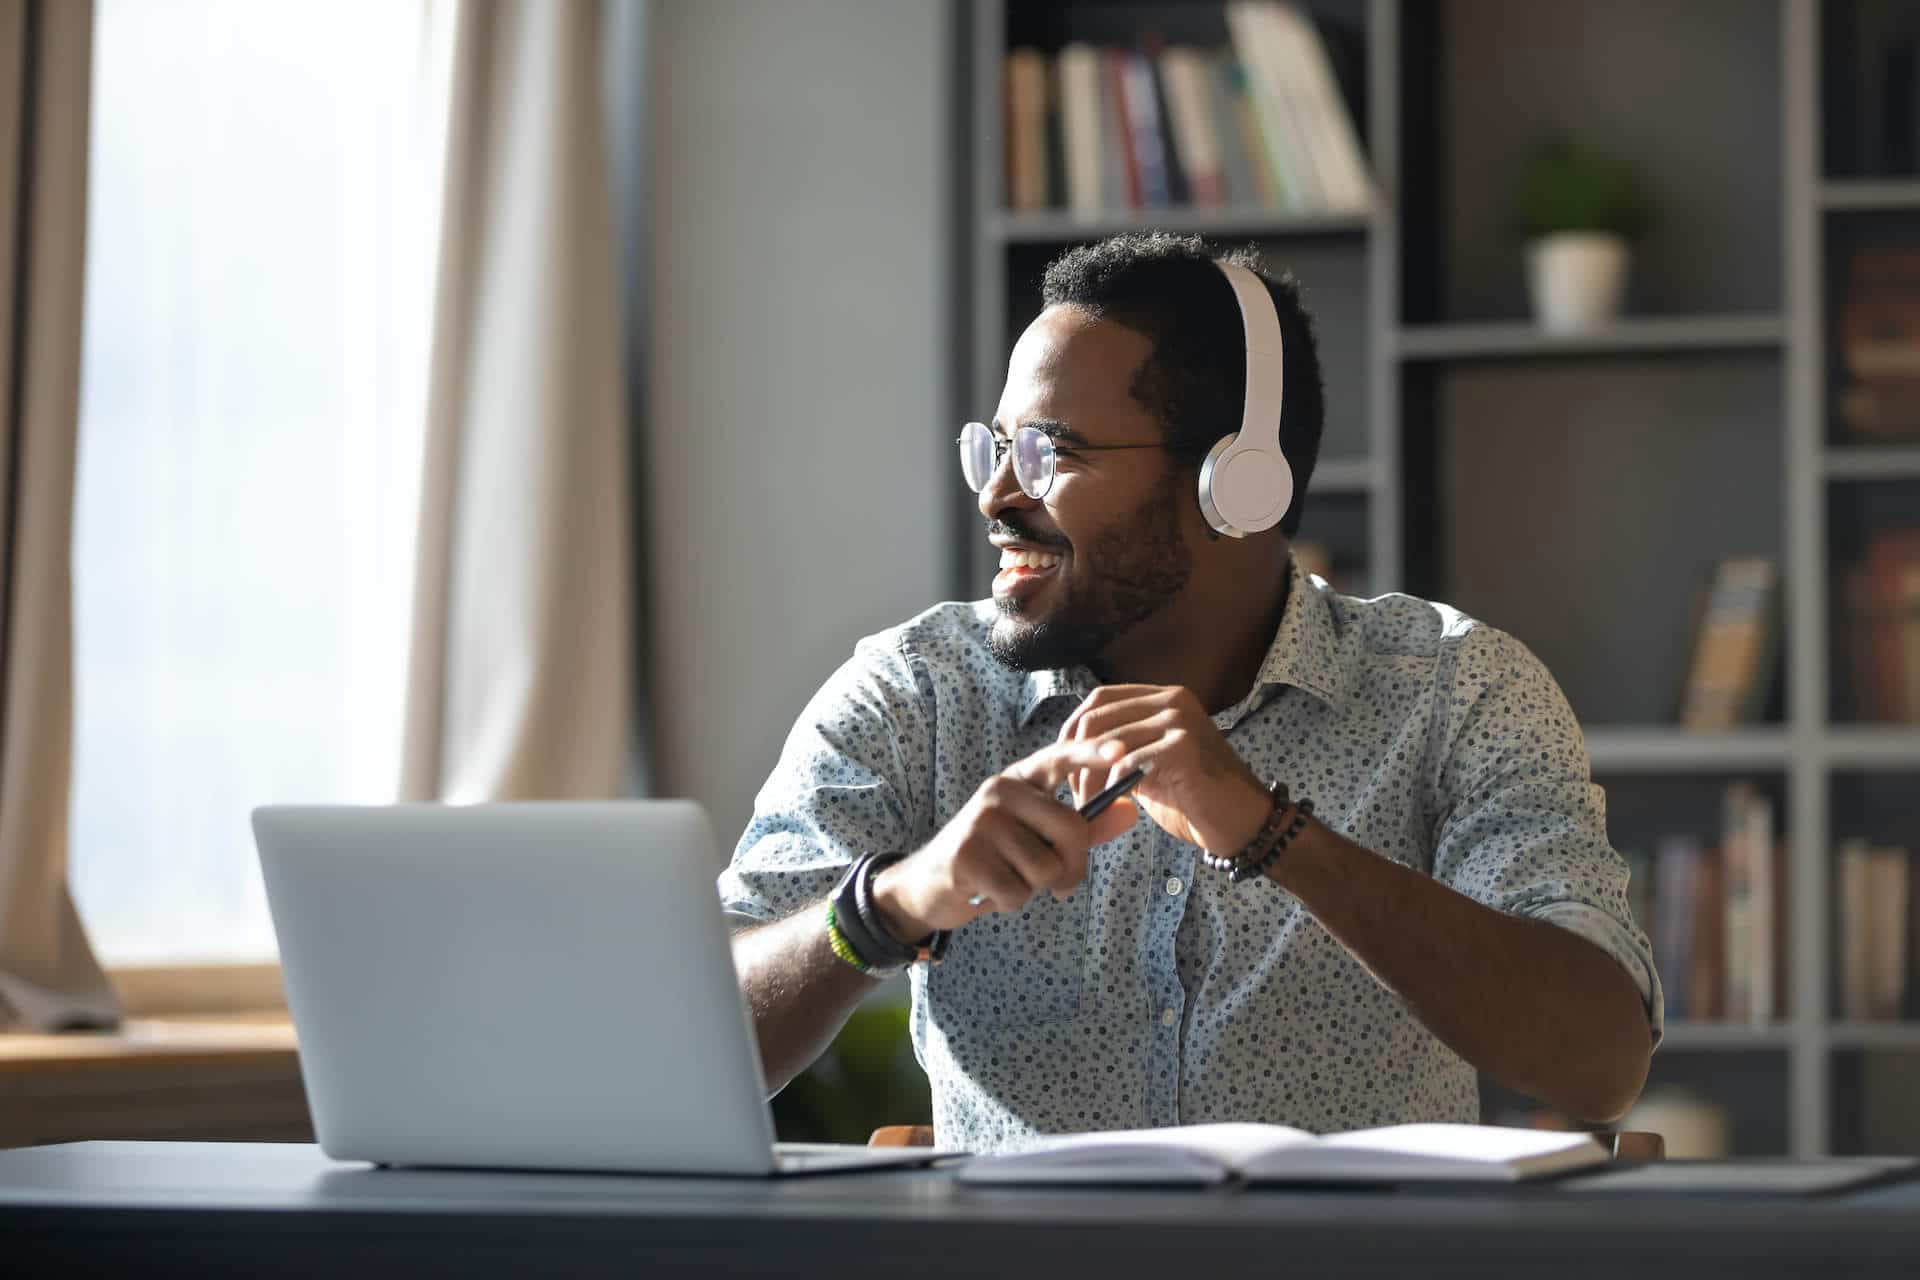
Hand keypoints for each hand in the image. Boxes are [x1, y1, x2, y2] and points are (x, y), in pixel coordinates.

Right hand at [871, 737, 1140, 937]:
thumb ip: (1085, 827)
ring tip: (1008, 879)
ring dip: (1034, 889)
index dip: (1091, 753)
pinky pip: (1017, 892)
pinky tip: (988, 891)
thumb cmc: (993, 859)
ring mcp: (980, 821)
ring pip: (1046, 868)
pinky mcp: (965, 855)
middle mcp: (1000, 792)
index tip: (1121, 751)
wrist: (927, 884)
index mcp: (1020, 780)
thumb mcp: (1037, 838)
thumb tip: (1132, 812)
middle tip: (1057, 885)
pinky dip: (1010, 903)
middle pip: (1070, 830)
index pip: (1059, 758)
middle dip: (1072, 868)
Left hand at [1057, 684, 1270, 855]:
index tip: (1062, 764)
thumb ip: (1120, 747)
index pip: (1100, 698)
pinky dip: (1112, 788)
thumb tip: (1074, 748)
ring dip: (1090, 779)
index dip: (1072, 730)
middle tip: (1075, 794)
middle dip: (1075, 758)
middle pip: (1097, 717)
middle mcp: (1172, 699)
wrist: (1240, 823)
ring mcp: (1179, 720)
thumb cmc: (1193, 799)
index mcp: (1163, 697)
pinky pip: (1127, 762)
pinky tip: (1113, 805)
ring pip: (1108, 742)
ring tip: (1090, 806)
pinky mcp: (1182, 747)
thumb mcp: (1148, 764)